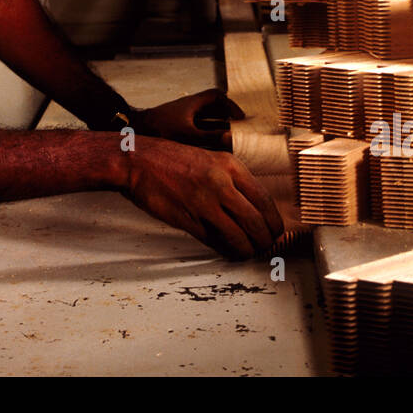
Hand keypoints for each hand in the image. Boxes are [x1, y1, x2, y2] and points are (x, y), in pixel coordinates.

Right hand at [120, 136, 283, 259]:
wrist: (138, 160)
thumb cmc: (171, 159)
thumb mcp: (209, 159)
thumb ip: (231, 180)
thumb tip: (251, 208)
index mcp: (230, 166)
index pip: (265, 200)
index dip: (273, 222)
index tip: (274, 232)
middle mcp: (221, 183)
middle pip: (256, 222)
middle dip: (264, 240)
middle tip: (264, 247)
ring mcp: (205, 202)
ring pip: (238, 236)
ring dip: (247, 250)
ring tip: (248, 253)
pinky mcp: (188, 219)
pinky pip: (215, 242)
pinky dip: (226, 251)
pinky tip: (229, 252)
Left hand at [131, 89, 243, 151]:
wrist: (135, 130)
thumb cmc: (160, 128)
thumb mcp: (188, 134)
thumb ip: (210, 137)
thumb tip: (230, 138)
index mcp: (194, 102)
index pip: (217, 96)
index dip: (231, 105)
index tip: (241, 117)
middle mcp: (190, 107)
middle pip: (214, 107)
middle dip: (227, 117)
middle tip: (240, 128)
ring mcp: (184, 117)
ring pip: (207, 119)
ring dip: (219, 127)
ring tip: (232, 137)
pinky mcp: (179, 128)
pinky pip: (199, 129)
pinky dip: (208, 135)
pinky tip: (214, 146)